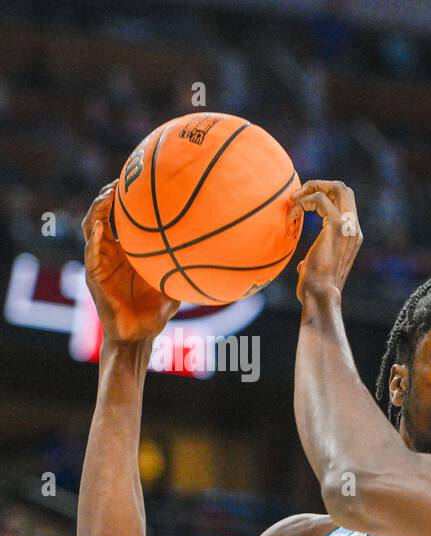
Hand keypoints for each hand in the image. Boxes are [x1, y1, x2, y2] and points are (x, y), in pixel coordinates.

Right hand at [82, 183, 180, 343]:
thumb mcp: (174, 285)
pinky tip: (101, 226)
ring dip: (97, 211)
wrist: (139, 336)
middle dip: (107, 197)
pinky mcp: (94, 277)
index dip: (123, 201)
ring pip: (91, 229)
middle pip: (102, 216)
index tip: (135, 182)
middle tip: (120, 181)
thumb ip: (186, 270)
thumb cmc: (155, 312)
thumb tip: (215, 259)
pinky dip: (95, 238)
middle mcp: (110, 253)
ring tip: (107, 196)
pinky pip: (91, 253)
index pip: (120, 219)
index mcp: (126, 253)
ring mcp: (100, 263)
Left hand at [291, 180, 362, 302]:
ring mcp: (348, 226)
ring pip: (337, 188)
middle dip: (319, 185)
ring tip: (294, 201)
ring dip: (312, 188)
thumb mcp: (316, 268)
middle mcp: (354, 228)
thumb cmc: (315, 286)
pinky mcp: (337, 227)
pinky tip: (293, 213)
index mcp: (352, 235)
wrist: (320, 294)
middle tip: (299, 196)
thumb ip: (314, 261)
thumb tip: (302, 265)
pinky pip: (320, 199)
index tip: (302, 205)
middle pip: (344, 189)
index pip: (344, 201)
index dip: (322, 195)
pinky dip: (304, 201)